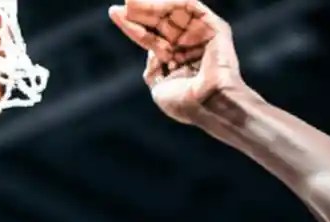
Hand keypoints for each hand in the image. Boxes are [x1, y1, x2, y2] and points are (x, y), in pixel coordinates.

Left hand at [109, 0, 248, 124]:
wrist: (207, 104)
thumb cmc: (185, 103)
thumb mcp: (159, 87)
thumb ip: (153, 68)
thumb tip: (151, 51)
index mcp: (177, 62)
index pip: (151, 38)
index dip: (133, 26)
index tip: (114, 13)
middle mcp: (189, 46)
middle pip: (161, 23)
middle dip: (141, 12)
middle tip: (124, 2)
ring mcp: (202, 36)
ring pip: (174, 13)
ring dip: (153, 5)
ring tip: (131, 1)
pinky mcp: (215, 28)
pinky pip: (192, 7)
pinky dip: (173, 2)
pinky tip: (153, 2)